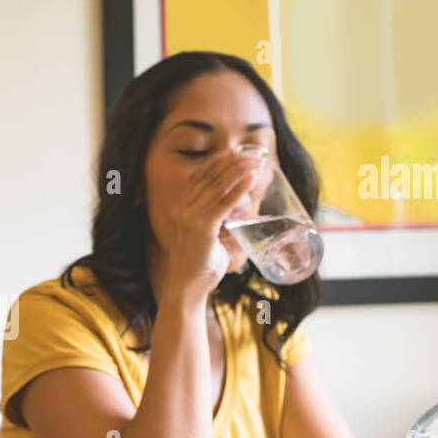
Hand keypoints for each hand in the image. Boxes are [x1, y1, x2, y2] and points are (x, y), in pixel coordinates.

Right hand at [159, 146, 265, 299]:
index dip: (217, 161)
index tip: (235, 151)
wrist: (187, 287)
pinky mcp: (202, 227)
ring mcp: (190, 217)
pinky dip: (239, 189)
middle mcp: (182, 208)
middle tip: (253, 153)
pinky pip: (224, 203)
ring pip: (218, 185)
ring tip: (257, 161)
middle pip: (210, 176)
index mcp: (180, 208)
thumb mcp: (210, 240)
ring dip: (240, 170)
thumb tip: (246, 224)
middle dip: (233, 161)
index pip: (199, 176)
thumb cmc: (201, 266)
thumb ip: (224, 228)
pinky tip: (251, 179)